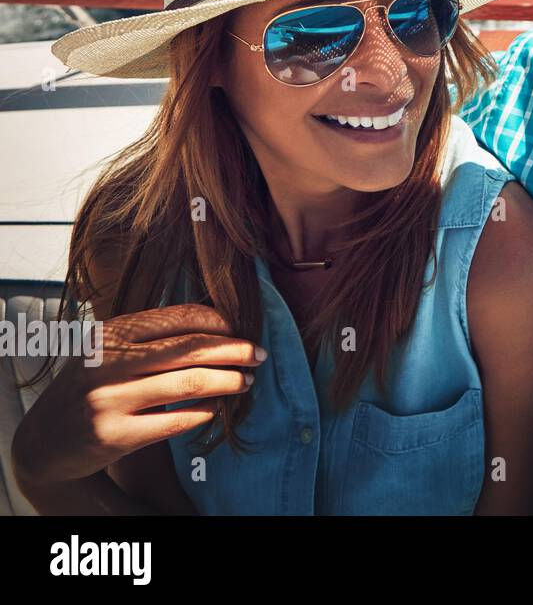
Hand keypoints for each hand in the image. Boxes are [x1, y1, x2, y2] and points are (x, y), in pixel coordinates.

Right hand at [12, 303, 264, 487]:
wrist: (45, 441)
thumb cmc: (91, 386)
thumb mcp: (110, 351)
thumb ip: (152, 336)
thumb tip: (222, 324)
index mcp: (111, 333)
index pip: (181, 318)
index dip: (221, 323)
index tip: (243, 331)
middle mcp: (108, 363)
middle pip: (192, 349)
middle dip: (235, 350)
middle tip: (259, 355)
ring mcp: (109, 399)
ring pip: (191, 384)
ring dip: (229, 381)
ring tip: (246, 382)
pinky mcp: (115, 435)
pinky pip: (178, 420)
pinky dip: (206, 411)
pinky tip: (217, 407)